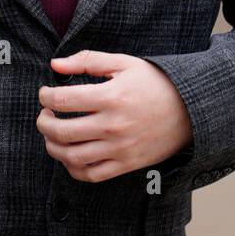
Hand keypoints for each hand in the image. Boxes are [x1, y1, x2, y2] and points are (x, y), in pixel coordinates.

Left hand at [36, 49, 193, 182]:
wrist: (191, 110)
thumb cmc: (156, 83)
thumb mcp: (124, 63)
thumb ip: (87, 60)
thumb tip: (55, 65)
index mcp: (111, 97)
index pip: (63, 100)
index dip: (45, 96)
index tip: (45, 93)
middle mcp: (113, 126)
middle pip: (61, 131)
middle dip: (43, 123)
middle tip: (44, 115)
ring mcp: (120, 149)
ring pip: (72, 156)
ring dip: (52, 147)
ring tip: (52, 135)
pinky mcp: (126, 164)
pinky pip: (91, 174)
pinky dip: (73, 168)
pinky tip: (70, 155)